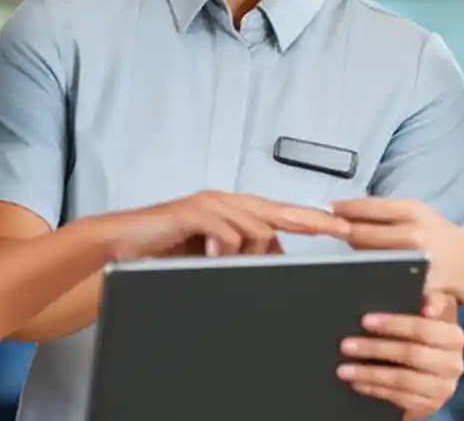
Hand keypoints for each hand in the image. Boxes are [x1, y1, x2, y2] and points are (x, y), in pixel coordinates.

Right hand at [102, 191, 349, 259]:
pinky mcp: (194, 211)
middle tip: (340, 229)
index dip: (312, 220)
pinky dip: (226, 248)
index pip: (281, 215)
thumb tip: (271, 261)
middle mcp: (227, 202)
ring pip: (256, 226)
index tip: (342, 228)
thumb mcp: (210, 256)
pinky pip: (228, 232)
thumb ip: (239, 256)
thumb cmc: (165, 251)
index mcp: (234, 212)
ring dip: (250, 251)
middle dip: (313, 221)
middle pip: (281, 211)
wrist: (121, 243)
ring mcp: (211, 204)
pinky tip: (211, 255)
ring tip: (224, 259)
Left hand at [333, 198, 463, 292]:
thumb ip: (382, 210)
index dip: (345, 208)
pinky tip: (360, 268)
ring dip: (353, 250)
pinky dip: (367, 270)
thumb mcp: (414, 211)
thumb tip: (342, 208)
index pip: (369, 207)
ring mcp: (414, 259)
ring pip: (368, 255)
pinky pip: (382, 276)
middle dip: (343, 231)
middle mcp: (414, 234)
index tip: (328, 207)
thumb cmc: (432, 232)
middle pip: (363, 233)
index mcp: (413, 211)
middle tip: (329, 228)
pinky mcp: (414, 282)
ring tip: (346, 245)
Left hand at [338, 292, 463, 418]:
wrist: (436, 360)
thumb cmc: (426, 326)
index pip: (424, 328)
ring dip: (370, 374)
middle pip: (411, 355)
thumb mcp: (431, 306)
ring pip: (403, 381)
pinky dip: (375, 390)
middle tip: (346, 345)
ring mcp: (442, 387)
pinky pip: (400, 399)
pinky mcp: (430, 405)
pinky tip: (357, 382)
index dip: (394, 324)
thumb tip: (427, 306)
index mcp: (454, 336)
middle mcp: (453, 364)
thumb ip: (430, 297)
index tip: (366, 321)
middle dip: (375, 349)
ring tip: (344, 369)